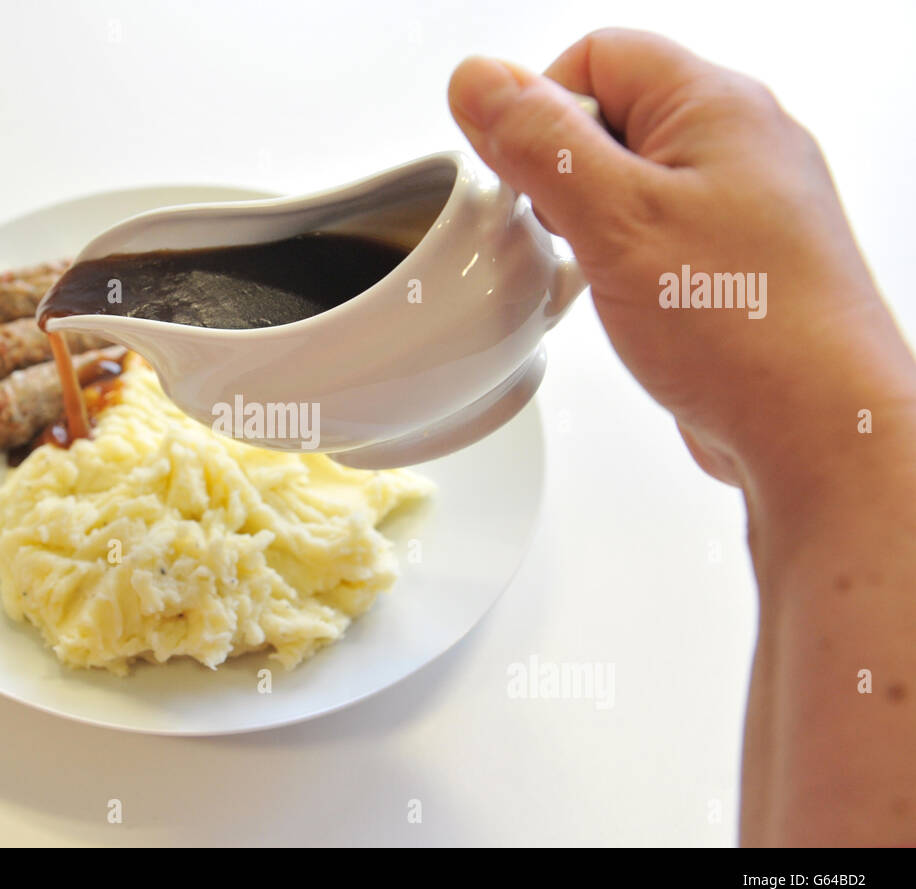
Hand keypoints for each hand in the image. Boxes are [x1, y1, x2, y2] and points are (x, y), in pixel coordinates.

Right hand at [448, 28, 915, 494]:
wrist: (814, 428)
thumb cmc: (744, 326)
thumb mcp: (614, 219)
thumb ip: (540, 143)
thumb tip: (479, 80)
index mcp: (715, 105)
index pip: (596, 56)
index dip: (541, 108)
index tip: (523, 173)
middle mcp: (737, 142)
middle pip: (612, 114)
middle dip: (564, 170)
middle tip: (565, 230)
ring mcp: (741, 201)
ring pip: (630, 179)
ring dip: (591, 219)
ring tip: (600, 270)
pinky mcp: (735, 258)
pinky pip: (656, 229)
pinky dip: (624, 256)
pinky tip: (627, 298)